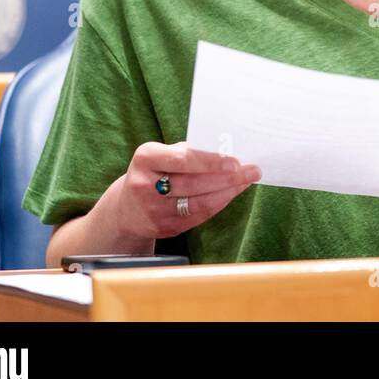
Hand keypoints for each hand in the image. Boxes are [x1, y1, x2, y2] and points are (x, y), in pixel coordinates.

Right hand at [110, 142, 261, 239]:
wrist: (126, 208)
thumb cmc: (155, 172)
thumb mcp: (162, 155)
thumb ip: (188, 152)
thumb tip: (226, 151)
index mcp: (146, 158)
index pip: (182, 160)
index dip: (210, 162)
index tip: (235, 161)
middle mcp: (145, 185)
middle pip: (194, 183)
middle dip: (228, 177)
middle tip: (252, 170)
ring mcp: (153, 210)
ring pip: (199, 202)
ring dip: (229, 191)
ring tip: (247, 180)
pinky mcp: (163, 228)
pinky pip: (198, 216)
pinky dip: (219, 204)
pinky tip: (232, 193)